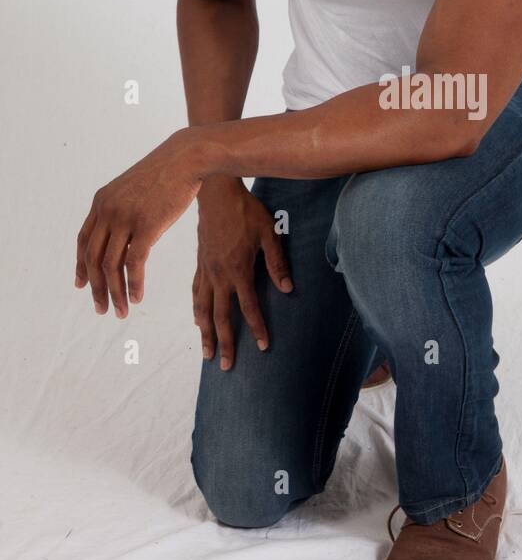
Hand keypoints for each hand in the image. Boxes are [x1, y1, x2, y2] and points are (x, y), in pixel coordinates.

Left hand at [75, 130, 202, 315]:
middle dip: (96, 288)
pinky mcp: (146, 226)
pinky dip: (134, 284)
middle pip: (93, 258)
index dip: (81, 266)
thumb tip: (123, 234)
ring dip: (115, 293)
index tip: (82, 286)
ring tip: (121, 311)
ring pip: (111, 266)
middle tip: (101, 309)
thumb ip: (123, 210)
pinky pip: (134, 264)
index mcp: (101, 202)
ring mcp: (125, 218)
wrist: (187, 158)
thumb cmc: (167, 174)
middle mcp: (107, 211)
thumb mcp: (135, 189)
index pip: (84, 241)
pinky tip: (138, 297)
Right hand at [193, 176, 292, 369]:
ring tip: (207, 354)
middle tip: (227, 367)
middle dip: (226, 343)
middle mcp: (219, 275)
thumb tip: (287, 290)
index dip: (257, 328)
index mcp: (238, 269)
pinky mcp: (199, 263)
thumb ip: (277, 262)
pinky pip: (195, 293)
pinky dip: (196, 310)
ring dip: (206, 334)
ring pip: (203, 309)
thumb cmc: (246, 210)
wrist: (215, 191)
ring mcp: (206, 270)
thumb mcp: (268, 233)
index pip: (248, 307)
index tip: (263, 347)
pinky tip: (197, 321)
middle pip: (221, 317)